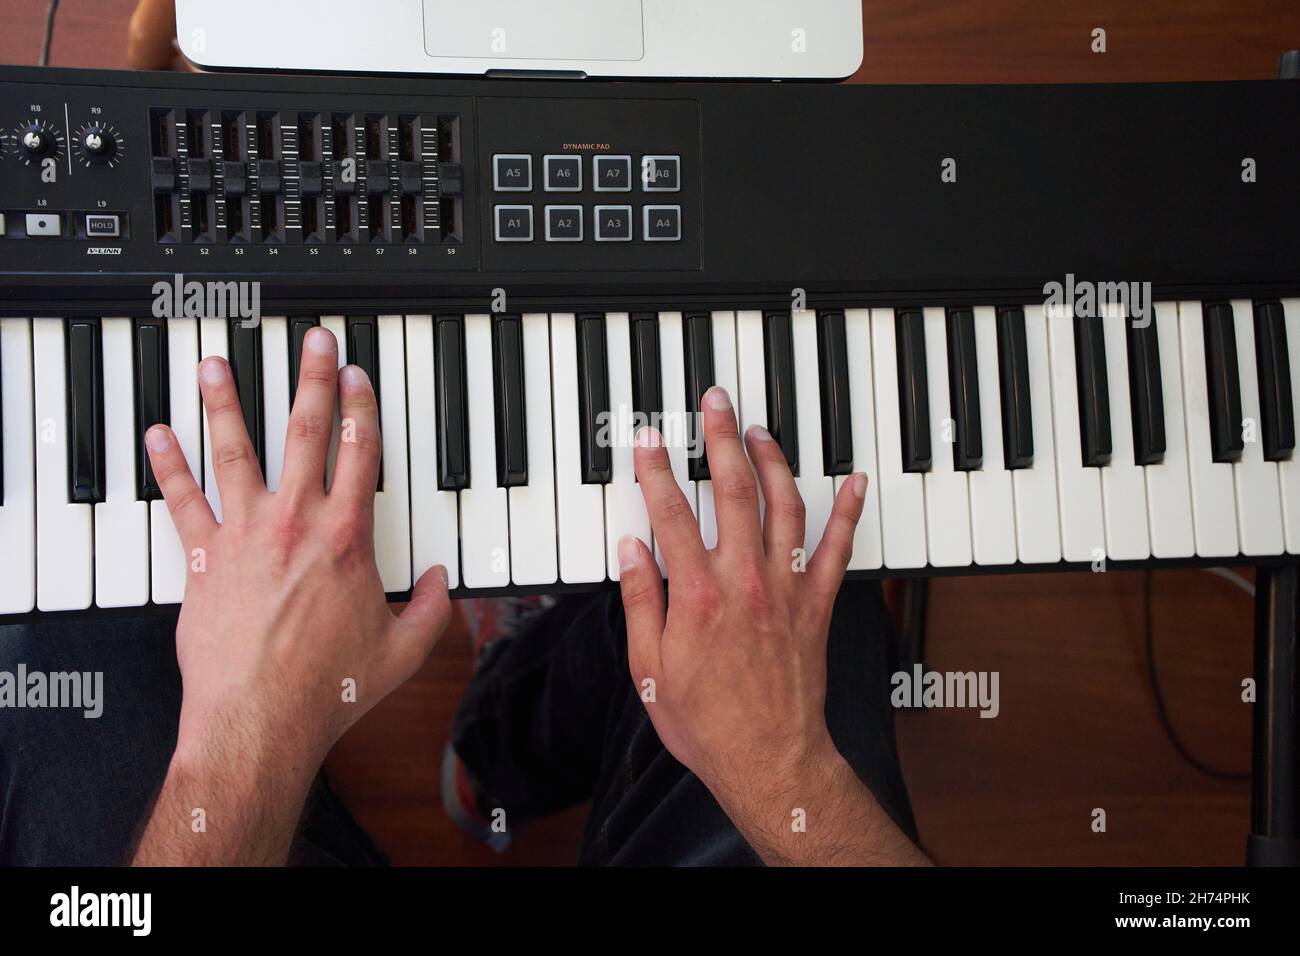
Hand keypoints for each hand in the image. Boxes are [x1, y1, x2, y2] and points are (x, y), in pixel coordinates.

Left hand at [145, 326, 449, 774]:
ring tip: (217, 365)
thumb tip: (440, 583)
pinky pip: (182, 501)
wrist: (261, 719)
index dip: (360, 406)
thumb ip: (431, 609)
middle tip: (310, 341)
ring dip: (225, 403)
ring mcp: (246, 534)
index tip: (355, 374)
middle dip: (309, 378)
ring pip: (234, 451)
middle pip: (304, 431)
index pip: (360, 452)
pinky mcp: (206, 558)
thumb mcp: (402, 652)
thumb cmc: (328, 688)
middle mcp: (295, 523)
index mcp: (347, 538)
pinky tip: (156, 435)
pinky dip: (166, 466)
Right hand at [618, 386, 861, 795]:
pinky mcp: (816, 604)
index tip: (650, 439)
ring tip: (760, 430)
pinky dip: (847, 512)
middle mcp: (743, 580)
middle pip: (732, 490)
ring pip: (783, 506)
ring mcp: (785, 589)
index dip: (657, 470)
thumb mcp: (649, 667)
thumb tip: (630, 549)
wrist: (767, 759)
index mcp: (695, 594)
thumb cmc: (705, 721)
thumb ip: (638, 601)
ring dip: (773, 460)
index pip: (670, 513)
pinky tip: (853, 481)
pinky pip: (837, 549)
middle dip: (720, 438)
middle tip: (715, 402)